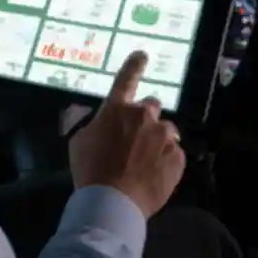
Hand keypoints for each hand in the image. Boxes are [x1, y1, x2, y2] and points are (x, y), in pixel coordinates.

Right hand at [67, 51, 185, 217]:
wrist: (112, 202)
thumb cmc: (90, 170)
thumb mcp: (79, 142)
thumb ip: (94, 125)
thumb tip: (100, 120)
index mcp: (117, 109)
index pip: (126, 79)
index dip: (134, 65)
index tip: (142, 55)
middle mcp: (144, 116)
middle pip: (151, 106)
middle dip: (145, 117)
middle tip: (136, 138)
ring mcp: (164, 136)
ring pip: (165, 131)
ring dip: (157, 140)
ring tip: (145, 162)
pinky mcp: (177, 157)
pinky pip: (173, 153)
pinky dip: (165, 161)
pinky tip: (152, 175)